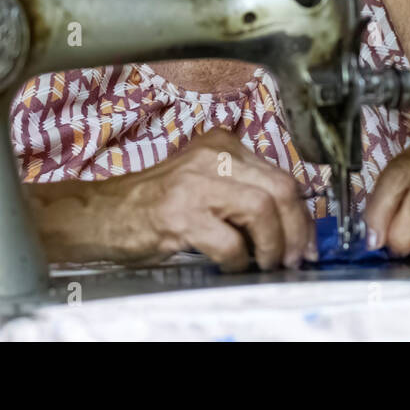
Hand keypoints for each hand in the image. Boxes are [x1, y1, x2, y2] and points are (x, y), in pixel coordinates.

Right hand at [111, 129, 317, 271]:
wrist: (103, 214)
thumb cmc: (156, 204)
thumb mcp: (205, 182)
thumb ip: (243, 191)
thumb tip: (291, 227)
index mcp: (223, 144)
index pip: (282, 175)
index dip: (302, 214)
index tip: (306, 242)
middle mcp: (212, 156)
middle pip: (281, 188)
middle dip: (296, 230)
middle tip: (293, 258)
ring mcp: (196, 182)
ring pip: (262, 208)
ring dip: (272, 244)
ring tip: (266, 262)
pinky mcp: (180, 213)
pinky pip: (229, 240)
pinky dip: (238, 259)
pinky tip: (231, 265)